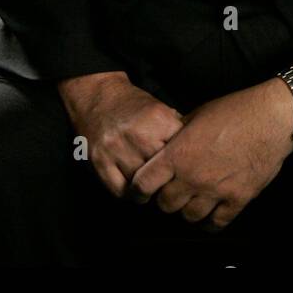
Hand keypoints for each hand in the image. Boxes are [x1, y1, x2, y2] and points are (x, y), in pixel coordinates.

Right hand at [57, 72, 184, 198]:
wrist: (99, 97)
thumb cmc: (135, 105)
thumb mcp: (161, 109)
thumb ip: (176, 130)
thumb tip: (193, 152)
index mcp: (158, 119)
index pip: (180, 150)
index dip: (185, 161)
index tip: (187, 167)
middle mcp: (137, 134)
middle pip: (161, 168)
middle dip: (168, 176)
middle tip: (172, 182)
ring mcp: (116, 150)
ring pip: (141, 183)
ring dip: (150, 189)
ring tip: (156, 188)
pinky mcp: (99, 162)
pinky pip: (119, 190)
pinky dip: (130, 195)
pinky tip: (137, 191)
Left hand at [127, 77, 292, 228]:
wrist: (273, 116)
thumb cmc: (237, 110)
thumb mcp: (199, 113)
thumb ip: (179, 133)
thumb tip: (167, 143)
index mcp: (179, 153)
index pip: (143, 184)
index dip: (138, 189)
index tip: (141, 191)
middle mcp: (193, 176)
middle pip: (165, 204)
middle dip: (166, 198)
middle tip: (173, 191)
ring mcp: (216, 190)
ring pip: (189, 216)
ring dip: (188, 209)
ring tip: (194, 200)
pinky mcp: (238, 198)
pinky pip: (217, 223)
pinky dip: (211, 221)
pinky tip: (212, 213)